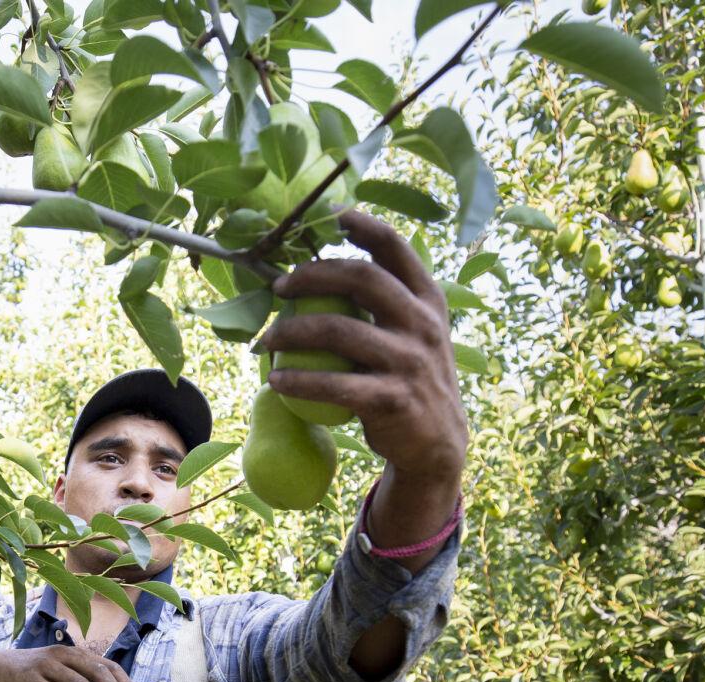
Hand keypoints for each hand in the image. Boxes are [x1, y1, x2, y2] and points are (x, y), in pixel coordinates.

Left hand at [261, 208, 467, 487]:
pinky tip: (276, 382)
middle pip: (361, 278)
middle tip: (279, 288)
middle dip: (312, 275)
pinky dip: (300, 382)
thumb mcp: (413, 334)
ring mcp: (410, 361)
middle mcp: (423, 324)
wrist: (437, 442)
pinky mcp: (392, 399)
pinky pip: (336, 385)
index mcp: (428, 299)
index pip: (395, 248)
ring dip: (292, 332)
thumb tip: (323, 275)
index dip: (362, 225)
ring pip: (339, 331)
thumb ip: (385, 305)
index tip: (329, 216)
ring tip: (267, 340)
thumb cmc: (408, 379)